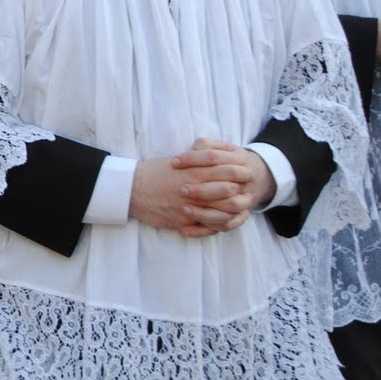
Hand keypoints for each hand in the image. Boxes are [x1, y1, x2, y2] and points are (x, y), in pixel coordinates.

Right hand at [130, 142, 274, 237]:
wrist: (131, 190)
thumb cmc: (153, 173)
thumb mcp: (177, 161)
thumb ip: (197, 158)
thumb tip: (214, 152)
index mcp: (194, 172)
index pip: (227, 170)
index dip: (241, 171)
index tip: (247, 171)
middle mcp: (195, 190)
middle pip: (230, 192)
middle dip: (243, 191)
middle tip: (249, 190)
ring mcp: (190, 208)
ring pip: (223, 212)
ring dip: (234, 210)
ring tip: (239, 208)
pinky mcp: (184, 222)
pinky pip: (208, 227)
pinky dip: (219, 225)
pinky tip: (224, 221)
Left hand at [171, 138, 275, 231]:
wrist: (255, 175)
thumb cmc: (227, 160)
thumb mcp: (220, 147)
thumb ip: (205, 145)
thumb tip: (191, 149)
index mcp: (239, 160)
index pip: (214, 158)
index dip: (192, 159)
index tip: (174, 163)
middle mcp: (245, 182)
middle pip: (226, 188)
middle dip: (202, 190)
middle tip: (181, 190)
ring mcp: (245, 201)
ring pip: (228, 211)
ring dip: (205, 213)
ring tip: (184, 209)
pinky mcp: (240, 216)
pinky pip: (224, 226)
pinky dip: (204, 230)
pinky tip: (185, 229)